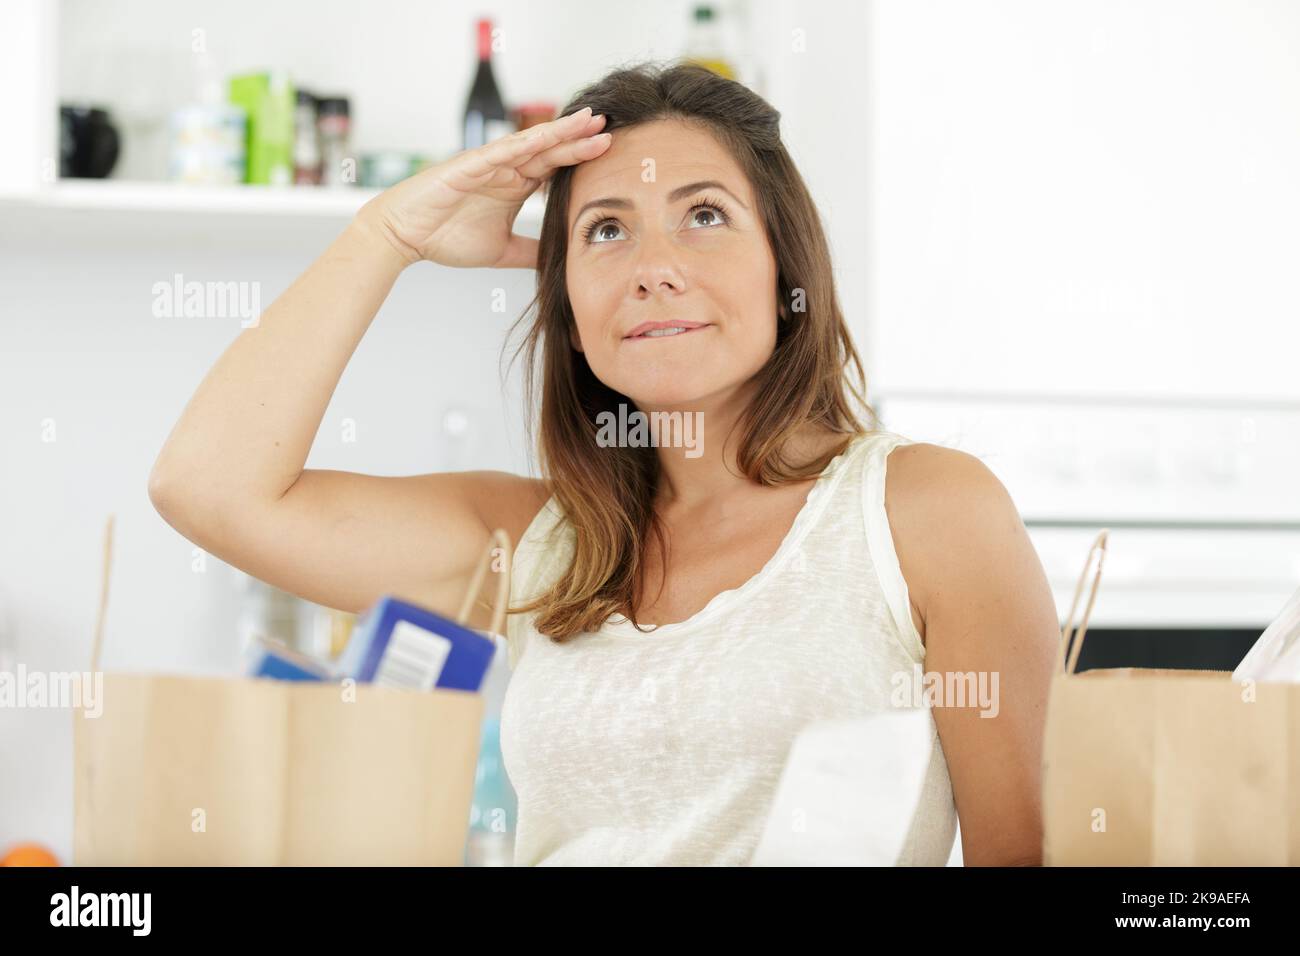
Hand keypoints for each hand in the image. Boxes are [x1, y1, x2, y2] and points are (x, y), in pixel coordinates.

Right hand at [356, 107, 610, 268]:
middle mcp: (507, 170)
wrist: (405, 235)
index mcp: (516, 186)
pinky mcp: (470, 164)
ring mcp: (490, 164)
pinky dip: (524, 143)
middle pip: (551, 150)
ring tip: (589, 120)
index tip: (611, 153)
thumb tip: (558, 261)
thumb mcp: (503, 251)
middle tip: (610, 126)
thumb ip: (531, 251)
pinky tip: (547, 136)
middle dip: (580, 138)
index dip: (582, 159)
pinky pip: (501, 151)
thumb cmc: (445, 236)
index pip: (556, 168)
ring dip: (561, 132)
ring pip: (532, 143)